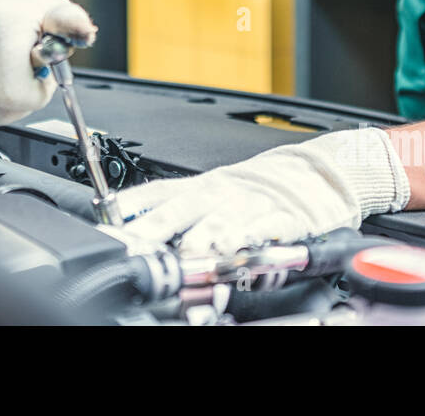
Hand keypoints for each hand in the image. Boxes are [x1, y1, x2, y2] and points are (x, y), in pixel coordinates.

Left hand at [113, 127, 409, 256]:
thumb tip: (129, 221)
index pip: (152, 193)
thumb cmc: (262, 186)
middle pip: (178, 210)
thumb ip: (175, 207)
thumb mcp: (213, 189)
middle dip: (153, 230)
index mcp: (199, 187)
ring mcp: (250, 205)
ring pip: (219, 221)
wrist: (321, 171)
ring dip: (200, 238)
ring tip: (185, 253)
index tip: (103, 223)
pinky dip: (250, 241)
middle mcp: (219, 194)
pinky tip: (238, 252)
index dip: (126, 208)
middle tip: (134, 245)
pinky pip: (264, 231)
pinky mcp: (283, 219)